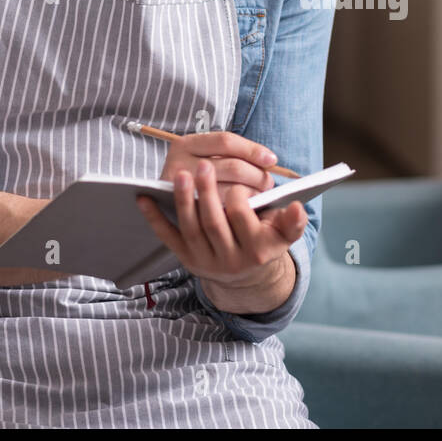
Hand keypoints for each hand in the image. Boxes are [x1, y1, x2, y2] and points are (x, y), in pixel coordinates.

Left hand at [137, 159, 306, 291]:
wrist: (246, 274)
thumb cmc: (265, 241)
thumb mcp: (284, 234)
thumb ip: (293, 221)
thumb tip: (298, 207)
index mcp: (256, 250)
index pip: (242, 218)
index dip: (239, 196)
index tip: (239, 180)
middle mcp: (229, 259)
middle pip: (213, 222)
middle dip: (207, 192)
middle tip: (204, 166)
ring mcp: (205, 260)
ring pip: (190, 227)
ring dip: (183, 200)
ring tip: (181, 174)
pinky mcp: (186, 258)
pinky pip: (167, 237)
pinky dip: (154, 217)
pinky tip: (143, 198)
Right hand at [158, 131, 277, 205]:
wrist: (169, 207)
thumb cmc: (199, 178)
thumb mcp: (207, 159)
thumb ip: (232, 155)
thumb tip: (269, 160)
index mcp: (185, 144)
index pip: (226, 141)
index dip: (252, 149)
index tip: (271, 160)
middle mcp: (177, 164)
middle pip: (232, 166)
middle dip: (256, 175)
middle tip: (268, 183)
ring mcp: (178, 191)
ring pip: (229, 190)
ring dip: (251, 194)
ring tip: (259, 196)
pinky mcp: (183, 214)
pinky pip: (220, 212)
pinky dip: (237, 210)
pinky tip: (246, 210)